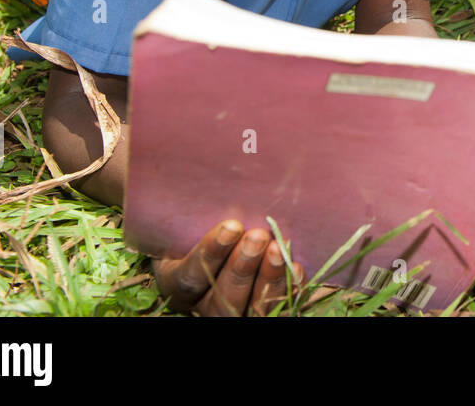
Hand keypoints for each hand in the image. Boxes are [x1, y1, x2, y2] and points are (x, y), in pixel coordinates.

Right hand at [151, 220, 305, 315]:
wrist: (224, 244)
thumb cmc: (200, 224)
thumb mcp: (190, 220)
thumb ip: (197, 208)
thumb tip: (207, 164)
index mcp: (177, 281)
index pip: (189, 277)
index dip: (210, 253)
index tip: (231, 226)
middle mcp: (203, 303)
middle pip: (221, 296)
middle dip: (241, 266)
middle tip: (257, 236)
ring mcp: (234, 309)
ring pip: (250, 306)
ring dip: (268, 277)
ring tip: (279, 248)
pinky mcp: (260, 310)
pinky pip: (275, 307)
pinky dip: (289, 288)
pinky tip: (297, 268)